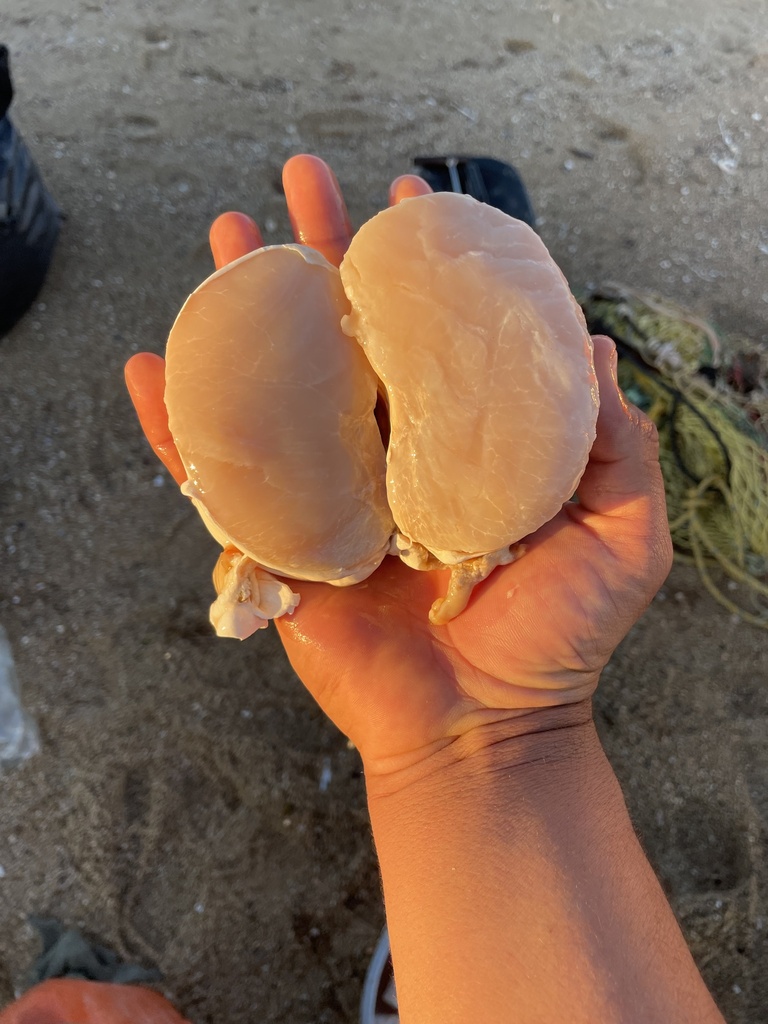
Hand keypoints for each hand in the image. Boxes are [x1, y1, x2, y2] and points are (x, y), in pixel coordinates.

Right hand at [125, 154, 671, 775]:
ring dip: (245, 311)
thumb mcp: (623, 533)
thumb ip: (618, 441)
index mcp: (462, 441)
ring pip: (278, 384)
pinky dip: (178, 428)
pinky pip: (217, 480)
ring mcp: (331, 494)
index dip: (421, 262)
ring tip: (223, 236)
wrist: (483, 727)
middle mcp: (392, 453)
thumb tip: (596, 343)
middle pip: (348, 335)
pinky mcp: (280, 544)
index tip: (409, 194)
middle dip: (321, 253)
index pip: (434, 330)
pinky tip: (150, 365)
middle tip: (296, 179)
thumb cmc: (559, 638)